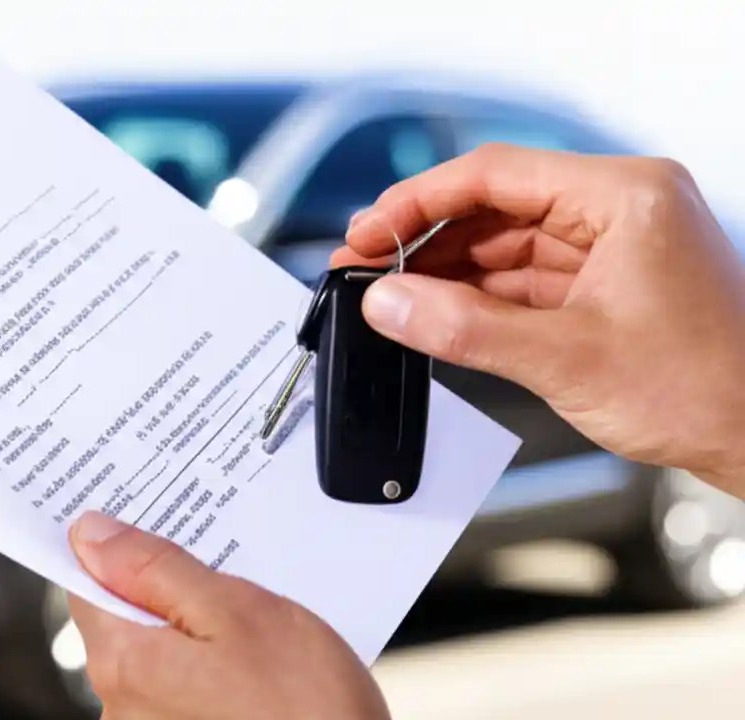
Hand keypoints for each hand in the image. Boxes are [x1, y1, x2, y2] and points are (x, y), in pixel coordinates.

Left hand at [66, 511, 390, 719]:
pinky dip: (211, 664)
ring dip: (194, 626)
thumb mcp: (237, 611)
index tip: (140, 518)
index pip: (85, 583)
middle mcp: (123, 707)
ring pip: (159, 650)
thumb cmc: (305, 709)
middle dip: (165, 585)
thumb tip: (90, 535)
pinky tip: (256, 658)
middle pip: (124, 617)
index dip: (111, 545)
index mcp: (125, 663)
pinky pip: (183, 686)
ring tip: (252, 616)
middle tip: (220, 563)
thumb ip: (155, 570)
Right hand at [333, 144, 744, 495]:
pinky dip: (477, 296)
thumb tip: (386, 304)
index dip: (416, 202)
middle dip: (424, 238)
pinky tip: (435, 312)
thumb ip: (464, 328)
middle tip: (364, 267)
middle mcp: (620, 208)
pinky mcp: (606, 283)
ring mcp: (614, 245)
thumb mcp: (566, 359)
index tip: (366, 234)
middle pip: (495, 205)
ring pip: (504, 242)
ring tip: (389, 296)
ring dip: (446, 270)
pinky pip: (524, 277)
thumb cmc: (706, 392)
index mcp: (625, 196)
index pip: (495, 174)